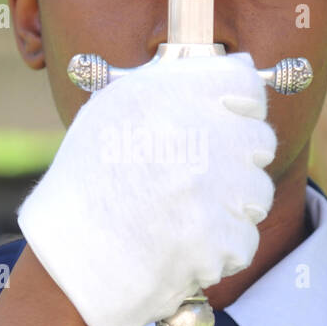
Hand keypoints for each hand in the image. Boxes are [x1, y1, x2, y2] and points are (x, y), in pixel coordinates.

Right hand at [16, 52, 276, 325]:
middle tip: (200, 184)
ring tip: (186, 219)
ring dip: (230, 210)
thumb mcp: (115, 111)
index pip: (242, 81)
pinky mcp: (213, 238)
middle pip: (259, 141)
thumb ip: (178, 85)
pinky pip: (244, 240)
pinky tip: (184, 249)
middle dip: (238, 164)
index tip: (232, 122)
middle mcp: (190, 133)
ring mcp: (206, 187)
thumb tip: (242, 68)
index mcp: (164, 95)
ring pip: (257, 194)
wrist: (67, 257)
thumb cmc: (89, 183)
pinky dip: (220, 252)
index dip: (244, 106)